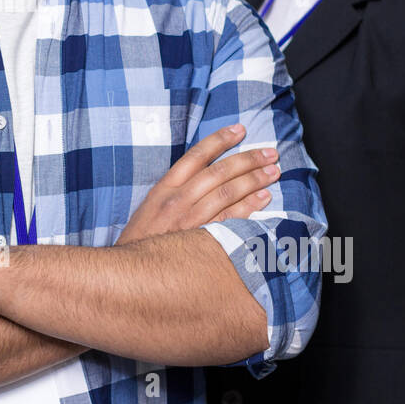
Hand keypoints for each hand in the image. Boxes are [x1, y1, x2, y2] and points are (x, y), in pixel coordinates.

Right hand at [115, 124, 279, 246]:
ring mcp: (189, 222)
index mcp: (164, 189)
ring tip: (273, 172)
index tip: (240, 130)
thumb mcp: (151, 209)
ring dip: (253, 180)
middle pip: (217, 173)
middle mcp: (177, 201)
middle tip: (269, 153)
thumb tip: (205, 175)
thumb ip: (174, 191)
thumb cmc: (142, 241)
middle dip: (247, 160)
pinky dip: (249, 208)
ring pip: (227, 193)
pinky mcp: (201, 241)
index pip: (195, 156)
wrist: (131, 274)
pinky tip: (264, 199)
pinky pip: (230, 220)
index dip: (219, 140)